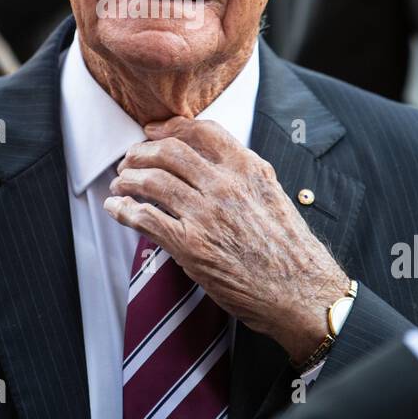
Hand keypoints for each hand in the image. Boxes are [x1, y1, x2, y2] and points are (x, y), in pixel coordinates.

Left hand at [105, 116, 347, 362]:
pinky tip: (116, 209)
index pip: (201, 131)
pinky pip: (145, 218)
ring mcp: (206, 215)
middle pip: (168, 152)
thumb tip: (205, 163)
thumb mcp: (271, 195)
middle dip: (141, 153)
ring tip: (119, 184)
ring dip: (127, 180)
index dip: (170, 126)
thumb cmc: (288, 249)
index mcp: (248, 169)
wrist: (301, 292)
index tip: (152, 131)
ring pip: (152, 181)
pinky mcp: (191, 246)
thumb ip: (240, 175)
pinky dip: (123, 210)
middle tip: (129, 160)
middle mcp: (226, 186)